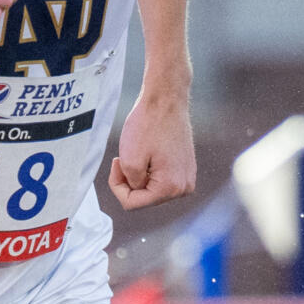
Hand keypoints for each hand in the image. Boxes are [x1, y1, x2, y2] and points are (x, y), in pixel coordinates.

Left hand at [110, 90, 195, 211]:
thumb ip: (131, 186)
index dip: (117, 186)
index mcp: (171, 188)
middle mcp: (184, 188)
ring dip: (139, 174)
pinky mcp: (185, 168)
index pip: (133, 203)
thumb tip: (138, 190)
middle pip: (144, 198)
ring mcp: (187, 177)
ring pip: (151, 188)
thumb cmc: (148, 124)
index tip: (116, 163)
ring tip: (138, 151)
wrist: (166, 99)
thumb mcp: (129, 160)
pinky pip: (161, 178)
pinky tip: (148, 151)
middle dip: (129, 181)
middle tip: (122, 157)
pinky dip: (149, 168)